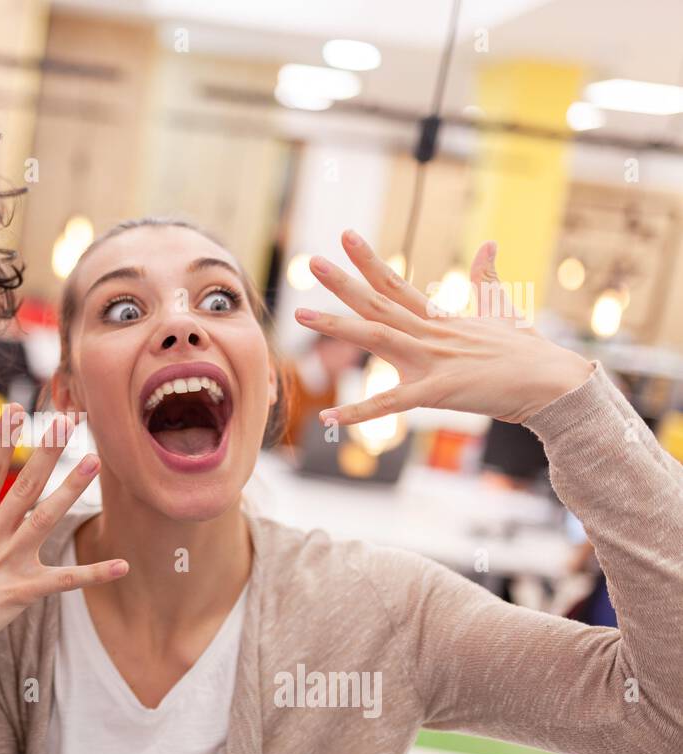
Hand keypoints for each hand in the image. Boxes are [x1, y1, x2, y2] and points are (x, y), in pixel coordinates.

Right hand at [0, 404, 128, 652]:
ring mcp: (9, 561)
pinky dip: (93, 574)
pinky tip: (122, 565)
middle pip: (25, 484)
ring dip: (72, 490)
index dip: (2, 436)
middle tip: (68, 420)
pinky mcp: (23, 590)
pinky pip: (64, 581)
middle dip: (47, 450)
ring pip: (47, 518)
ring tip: (94, 461)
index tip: (17, 407)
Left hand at [297, 231, 594, 425]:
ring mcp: (432, 360)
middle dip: (342, 281)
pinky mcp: (438, 392)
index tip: (345, 237)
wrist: (552, 382)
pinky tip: (328, 416)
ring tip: (300, 313)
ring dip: (336, 325)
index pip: (396, 283)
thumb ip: (488, 278)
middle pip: (378, 302)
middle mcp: (430, 333)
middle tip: (311, 262)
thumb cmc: (528, 351)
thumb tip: (490, 244)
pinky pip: (391, 403)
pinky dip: (359, 412)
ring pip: (375, 337)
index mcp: (440, 318)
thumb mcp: (503, 310)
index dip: (368, 260)